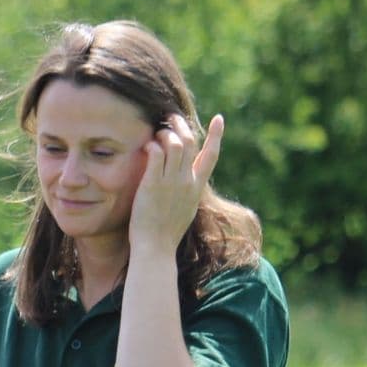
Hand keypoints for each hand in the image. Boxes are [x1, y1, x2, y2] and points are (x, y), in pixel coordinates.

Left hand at [127, 113, 223, 258]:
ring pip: (174, 144)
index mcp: (196, 188)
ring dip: (165, 133)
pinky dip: (152, 145)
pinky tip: (147, 146)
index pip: (211, 156)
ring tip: (157, 133)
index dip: (216, 135)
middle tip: (171, 117)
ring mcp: (170, 183)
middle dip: (181, 125)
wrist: (156, 249)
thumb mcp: (186, 212)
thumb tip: (188, 184)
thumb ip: (188, 193)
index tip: (219, 119)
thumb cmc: (166, 235)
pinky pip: (155, 155)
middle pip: (190, 142)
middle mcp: (186, 182)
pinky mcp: (152, 185)